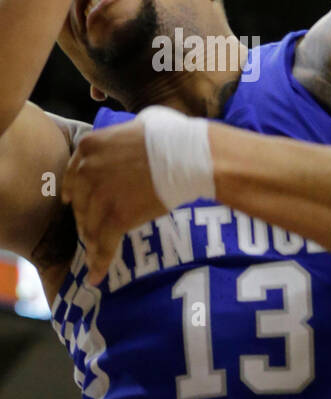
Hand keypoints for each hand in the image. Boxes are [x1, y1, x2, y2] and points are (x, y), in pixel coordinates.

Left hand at [61, 120, 167, 284]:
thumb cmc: (176, 136)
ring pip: (90, 227)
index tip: (72, 203)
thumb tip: (137, 132)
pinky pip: (104, 245)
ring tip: (95, 257)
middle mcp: (87, 171)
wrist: (191, 156)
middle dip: (85, 220)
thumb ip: (127, 132)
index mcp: (90, 146)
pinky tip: (97, 275)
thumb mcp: (142, 122)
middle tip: (91, 233)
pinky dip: (100, 262)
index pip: (73, 175)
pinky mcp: (116, 218)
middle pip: (80, 203)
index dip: (73, 193)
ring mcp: (99, 196)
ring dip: (92, 244)